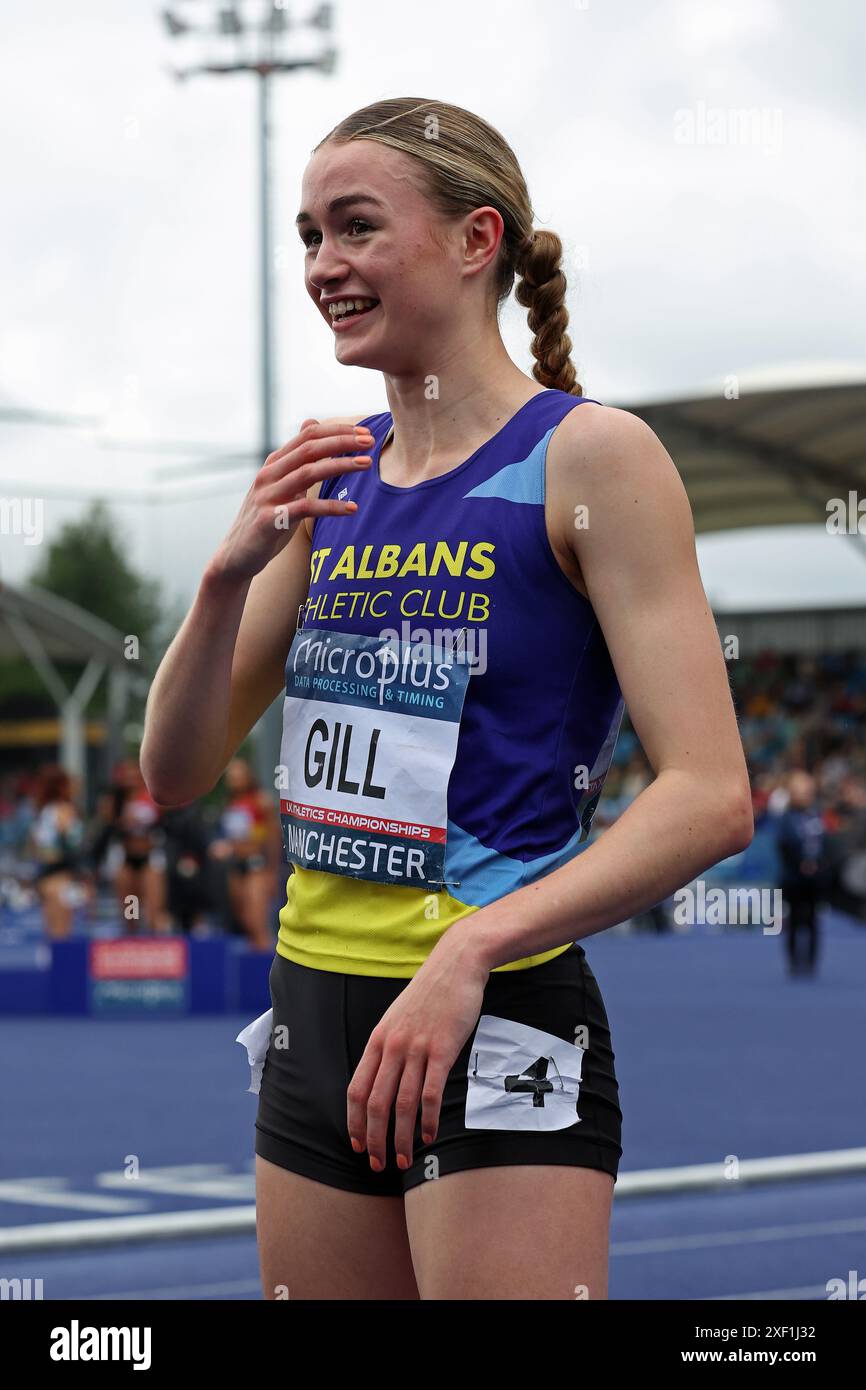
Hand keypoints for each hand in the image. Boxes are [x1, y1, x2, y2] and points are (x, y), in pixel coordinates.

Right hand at [209, 418, 374, 583]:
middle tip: (370, 442)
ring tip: (367, 464)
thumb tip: (312, 422)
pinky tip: (352, 508)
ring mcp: (268, 496)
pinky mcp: (270, 520)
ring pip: (308, 472)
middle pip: (310, 449)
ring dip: (340, 465)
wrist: (236, 555)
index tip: (364, 433)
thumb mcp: (281, 483)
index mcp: (274, 463)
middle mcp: (269, 475)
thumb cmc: (267, 519)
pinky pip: (305, 509)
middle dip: (342, 442)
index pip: (307, 435)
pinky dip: (331, 507)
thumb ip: (297, 458)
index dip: (337, 431)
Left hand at [347, 935, 489, 1171]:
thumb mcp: (398, 1018)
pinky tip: (430, 1136)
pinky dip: (428, 1119)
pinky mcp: (442, 1049)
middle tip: (378, 1164)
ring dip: (401, 1137)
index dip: (354, 1121)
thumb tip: (384, 1078)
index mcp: (377, 1040)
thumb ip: (389, 1046)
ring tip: (404, 1159)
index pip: (356, 1089)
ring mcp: (416, 1048)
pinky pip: (430, 1093)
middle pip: (375, 1103)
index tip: (356, 1144)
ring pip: (401, 1104)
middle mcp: (392, 1047)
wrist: (455, 965)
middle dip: (374, 1139)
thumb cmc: (430, 994)